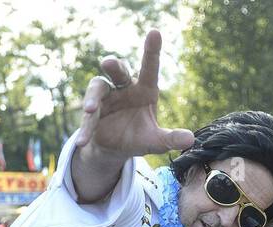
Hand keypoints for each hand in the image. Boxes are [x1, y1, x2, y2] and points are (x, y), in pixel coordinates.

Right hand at [74, 31, 194, 159]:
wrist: (116, 148)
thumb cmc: (138, 137)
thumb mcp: (155, 141)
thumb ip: (170, 138)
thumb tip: (191, 139)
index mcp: (144, 90)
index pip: (149, 68)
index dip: (151, 50)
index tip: (154, 32)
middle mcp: (124, 88)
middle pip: (118, 71)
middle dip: (113, 66)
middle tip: (108, 63)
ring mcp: (106, 97)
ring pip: (97, 87)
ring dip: (92, 97)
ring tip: (89, 110)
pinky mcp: (92, 111)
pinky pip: (88, 117)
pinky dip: (85, 129)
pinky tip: (82, 142)